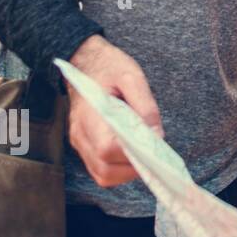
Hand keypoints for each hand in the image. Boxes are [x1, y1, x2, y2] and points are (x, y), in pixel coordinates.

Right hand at [65, 34, 159, 186]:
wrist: (85, 61)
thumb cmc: (109, 67)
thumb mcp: (132, 77)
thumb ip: (145, 106)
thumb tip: (156, 135)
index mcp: (90, 115)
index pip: (107, 149)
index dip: (133, 153)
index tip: (152, 143)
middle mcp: (80, 134)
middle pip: (105, 170)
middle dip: (133, 167)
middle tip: (153, 152)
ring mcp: (79, 142)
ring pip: (102, 175)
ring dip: (127, 172)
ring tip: (144, 153)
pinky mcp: (83, 145)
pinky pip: (100, 169)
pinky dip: (118, 169)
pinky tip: (132, 153)